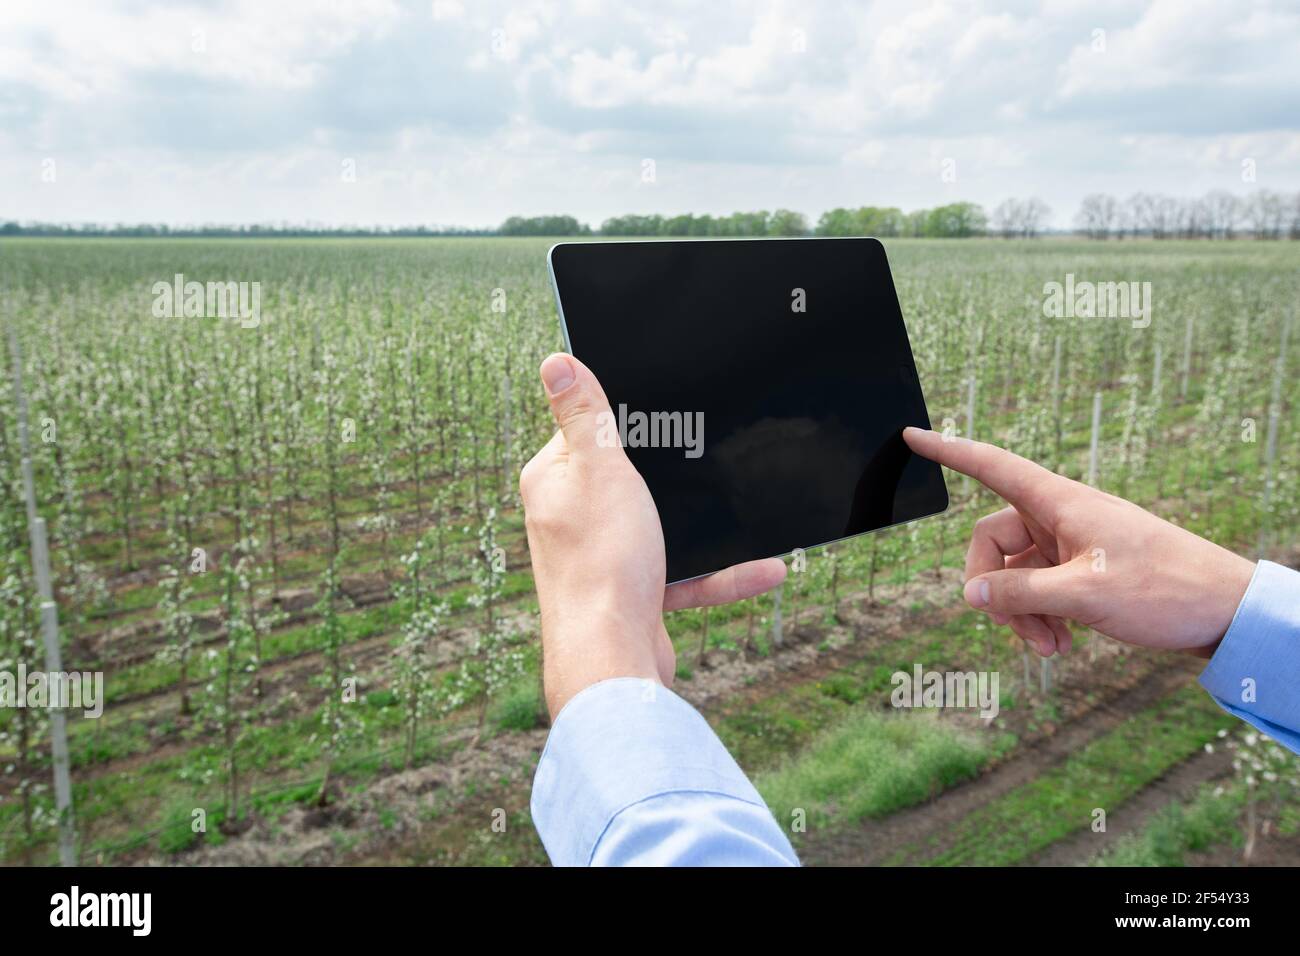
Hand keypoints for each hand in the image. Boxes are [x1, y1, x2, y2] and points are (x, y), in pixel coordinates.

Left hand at [520, 353, 786, 718]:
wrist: (613, 660)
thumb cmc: (601, 564)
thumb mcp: (602, 469)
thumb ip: (583, 415)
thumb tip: (555, 361)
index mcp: (553, 481)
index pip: (585, 431)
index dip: (624, 420)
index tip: (665, 411)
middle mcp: (570, 519)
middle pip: (628, 478)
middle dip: (671, 474)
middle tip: (710, 457)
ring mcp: (601, 559)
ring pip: (662, 528)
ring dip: (706, 526)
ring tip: (754, 514)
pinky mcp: (631, 595)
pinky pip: (682, 574)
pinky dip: (720, 572)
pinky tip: (766, 567)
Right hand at [903, 427, 1255, 658]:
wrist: (1227, 610)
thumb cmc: (1166, 589)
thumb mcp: (1085, 594)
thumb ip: (1020, 593)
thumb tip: (970, 593)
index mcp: (1060, 503)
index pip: (991, 466)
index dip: (949, 451)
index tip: (912, 435)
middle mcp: (1061, 517)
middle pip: (993, 541)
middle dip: (997, 591)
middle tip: (1023, 632)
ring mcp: (1071, 544)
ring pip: (1016, 573)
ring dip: (1023, 613)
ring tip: (1051, 648)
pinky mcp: (1084, 568)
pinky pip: (1039, 587)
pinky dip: (1042, 615)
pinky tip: (1063, 642)